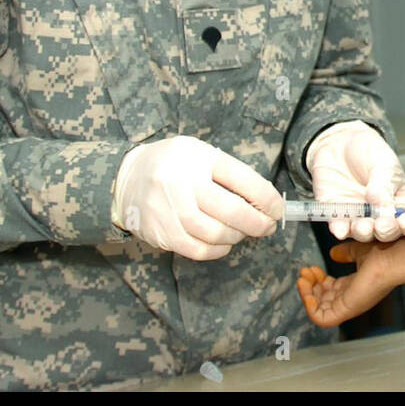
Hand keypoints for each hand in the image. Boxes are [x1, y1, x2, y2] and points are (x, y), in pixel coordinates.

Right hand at [111, 135, 281, 259]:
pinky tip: (222, 243)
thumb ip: (230, 174)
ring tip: (241, 232)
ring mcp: (169, 209)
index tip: (277, 209)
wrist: (127, 176)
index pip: (244, 180)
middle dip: (258, 223)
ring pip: (216, 234)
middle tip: (267, 226)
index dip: (267, 199)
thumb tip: (265, 202)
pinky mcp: (160, 232)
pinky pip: (197, 250)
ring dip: (237, 237)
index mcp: (199, 158)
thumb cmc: (175, 165)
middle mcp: (183, 183)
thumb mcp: (201, 154)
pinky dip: (217, 250)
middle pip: (232, 211)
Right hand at [297, 239, 397, 327]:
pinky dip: (310, 306)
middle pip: (322, 300)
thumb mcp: (358, 251)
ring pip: (319, 310)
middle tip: (305, 272)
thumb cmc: (382, 252)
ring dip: (307, 295)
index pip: (330, 291)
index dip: (317, 281)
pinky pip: (322, 318)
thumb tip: (333, 253)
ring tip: (303, 278)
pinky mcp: (347, 310)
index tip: (311, 267)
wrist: (393, 255)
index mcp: (354, 286)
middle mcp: (351, 298)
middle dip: (309, 286)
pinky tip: (306, 289)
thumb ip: (345, 254)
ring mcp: (349, 305)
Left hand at [306, 121, 404, 241]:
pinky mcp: (337, 215)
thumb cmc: (369, 152)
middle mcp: (380, 214)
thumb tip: (383, 207)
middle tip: (382, 225)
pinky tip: (341, 228)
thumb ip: (384, 186)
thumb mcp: (384, 165)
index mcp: (400, 202)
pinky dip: (340, 230)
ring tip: (363, 226)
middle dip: (386, 231)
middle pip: (387, 232)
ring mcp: (359, 217)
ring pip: (364, 235)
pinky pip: (339, 228)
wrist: (339, 142)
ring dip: (364, 233)